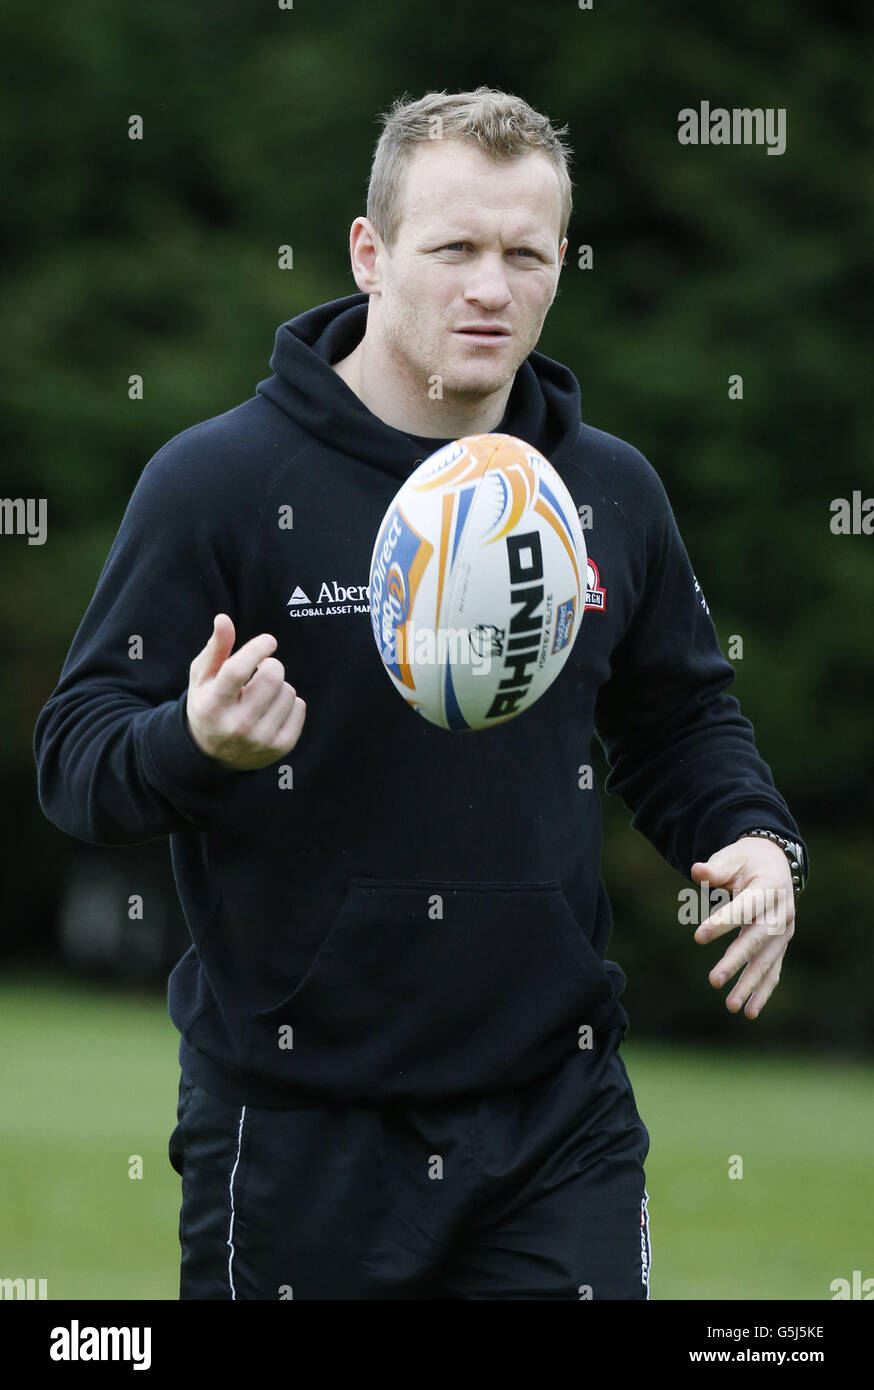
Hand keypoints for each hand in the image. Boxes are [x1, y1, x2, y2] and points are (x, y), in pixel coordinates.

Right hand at [186, 613, 305, 769]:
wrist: (213, 755)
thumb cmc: (208, 704)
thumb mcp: (203, 677)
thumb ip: (215, 647)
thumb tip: (224, 619)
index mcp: (213, 705)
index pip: (238, 670)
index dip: (258, 648)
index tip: (268, 641)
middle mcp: (237, 725)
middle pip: (273, 677)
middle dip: (271, 665)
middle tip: (262, 670)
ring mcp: (261, 739)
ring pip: (288, 691)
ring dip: (279, 685)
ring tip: (262, 694)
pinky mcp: (281, 747)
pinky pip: (300, 707)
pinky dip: (290, 702)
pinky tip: (273, 708)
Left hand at [690, 837, 795, 1018]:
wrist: (775, 863)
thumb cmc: (746, 861)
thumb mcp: (731, 857)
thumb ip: (715, 868)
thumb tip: (696, 870)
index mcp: (769, 888)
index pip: (744, 908)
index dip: (722, 922)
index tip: (698, 937)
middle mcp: (781, 913)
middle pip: (756, 941)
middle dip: (735, 961)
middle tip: (713, 980)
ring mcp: (783, 932)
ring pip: (766, 962)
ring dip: (749, 985)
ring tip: (730, 1006)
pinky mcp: (780, 945)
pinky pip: (772, 971)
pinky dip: (762, 991)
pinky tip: (750, 1012)